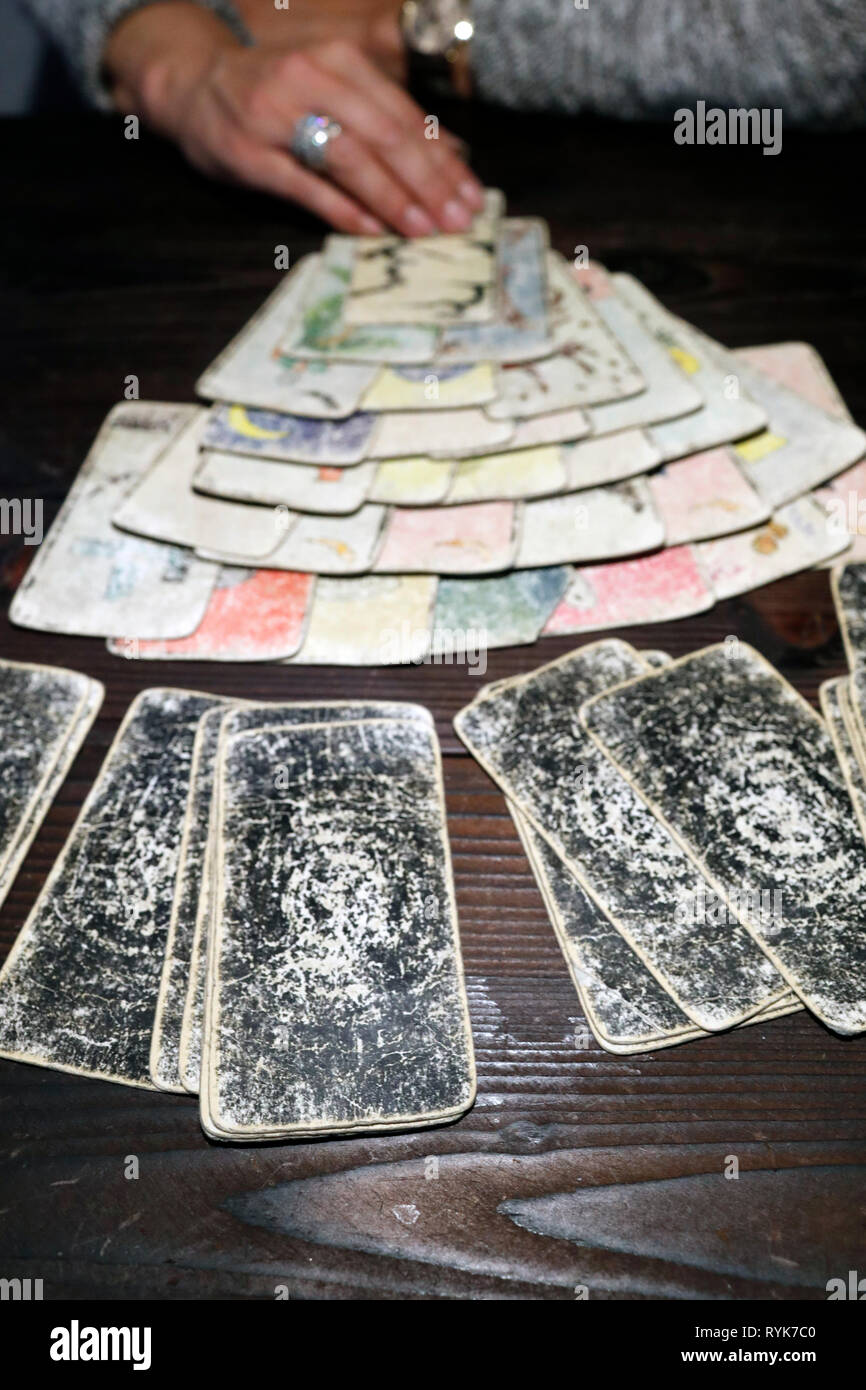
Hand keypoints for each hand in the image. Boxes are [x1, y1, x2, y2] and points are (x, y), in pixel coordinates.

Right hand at [105, 3, 483, 235]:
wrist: (193, 84)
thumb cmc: (276, 92)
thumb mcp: (334, 89)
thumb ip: (388, 117)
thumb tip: (453, 153)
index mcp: (339, 62)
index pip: (404, 116)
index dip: (443, 160)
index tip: (472, 196)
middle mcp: (310, 81)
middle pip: (384, 137)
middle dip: (427, 184)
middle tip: (457, 221)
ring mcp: (277, 117)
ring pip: (349, 159)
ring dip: (392, 199)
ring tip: (424, 230)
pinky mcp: (251, 154)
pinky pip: (306, 186)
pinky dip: (342, 210)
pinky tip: (373, 231)